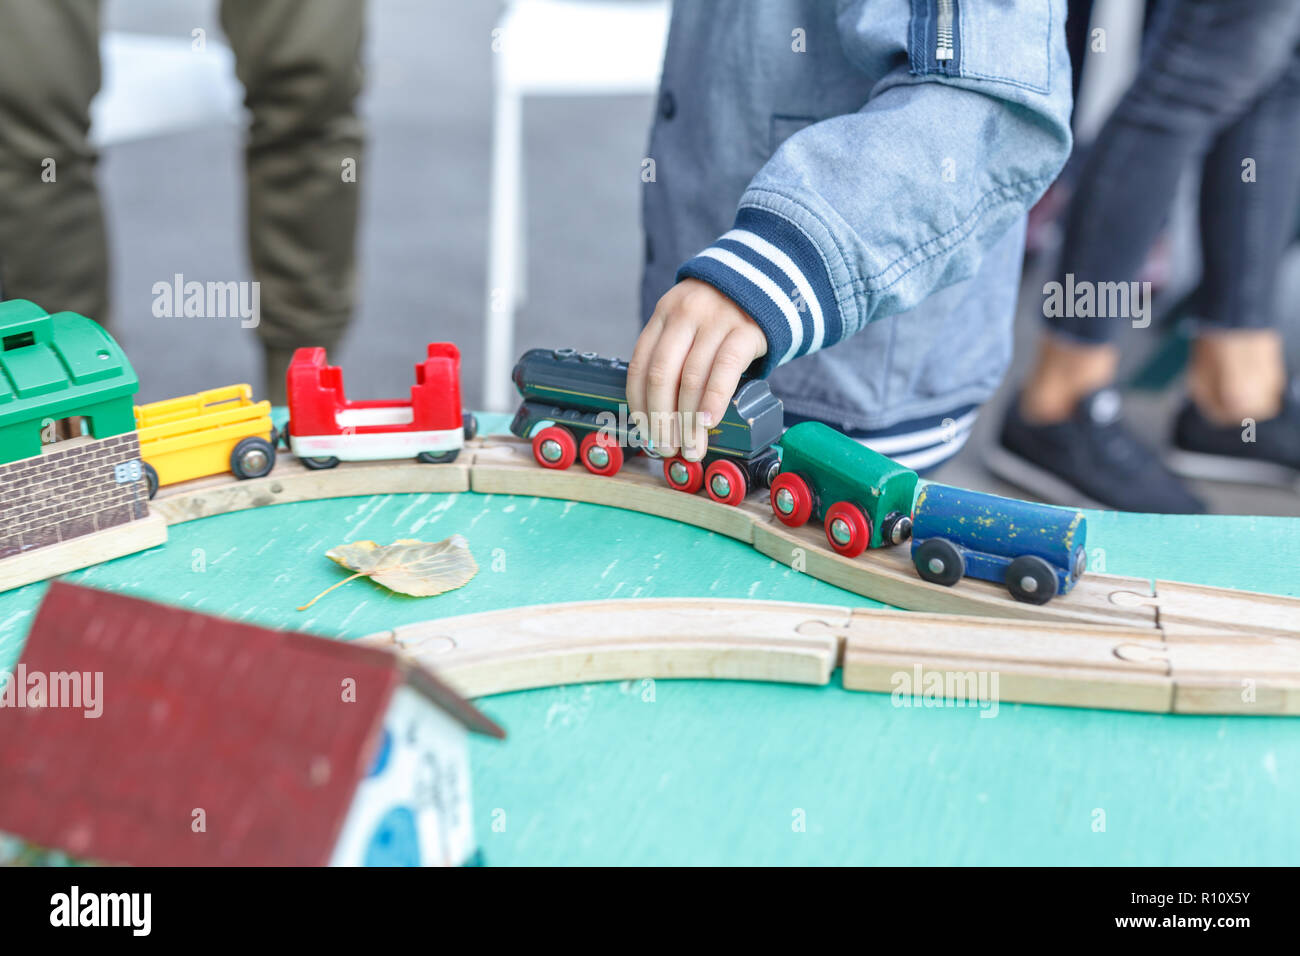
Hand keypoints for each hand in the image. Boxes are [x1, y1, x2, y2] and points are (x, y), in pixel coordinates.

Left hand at [626, 278, 767, 460]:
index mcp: (664, 315)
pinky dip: (713, 400)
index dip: (640, 407)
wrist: (770, 280)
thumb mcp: (691, 323)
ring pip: (691, 378)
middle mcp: (684, 314)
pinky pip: (724, 369)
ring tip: (692, 447)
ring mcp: (715, 319)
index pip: (640, 367)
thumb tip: (664, 416)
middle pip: (661, 376)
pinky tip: (709, 423)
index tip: (646, 434)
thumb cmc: (725, 315)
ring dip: (689, 421)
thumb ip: (676, 355)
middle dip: (661, 420)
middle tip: (667, 448)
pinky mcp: (745, 329)